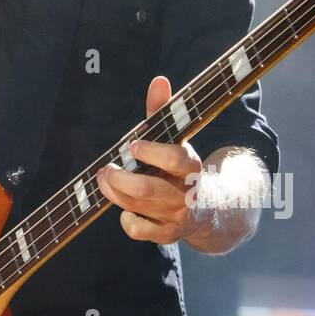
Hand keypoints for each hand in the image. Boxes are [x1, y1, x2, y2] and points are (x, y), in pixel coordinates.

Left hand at [96, 74, 202, 245]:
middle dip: (120, 178)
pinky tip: (125, 207)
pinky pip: (137, 229)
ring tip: (104, 179)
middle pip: (148, 189)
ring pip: (137, 206)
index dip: (152, 152)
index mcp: (192, 165)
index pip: (175, 158)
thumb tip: (158, 80)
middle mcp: (186, 193)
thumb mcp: (177, 139)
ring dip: (114, 192)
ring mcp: (176, 216)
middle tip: (105, 169)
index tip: (132, 144)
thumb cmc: (182, 167)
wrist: (210, 210)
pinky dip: (125, 218)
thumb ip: (164, 111)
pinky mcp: (166, 235)